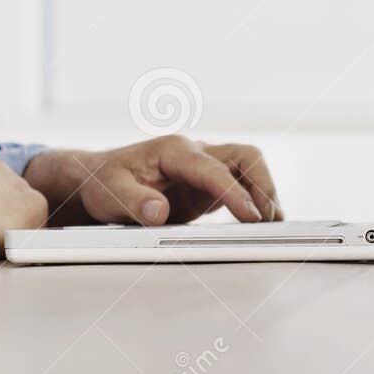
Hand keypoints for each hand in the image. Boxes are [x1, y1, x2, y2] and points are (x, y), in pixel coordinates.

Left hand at [23, 137, 282, 227]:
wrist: (98, 179)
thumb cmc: (103, 183)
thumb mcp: (108, 193)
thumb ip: (132, 201)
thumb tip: (158, 213)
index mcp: (174, 151)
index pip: (213, 169)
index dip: (235, 192)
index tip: (252, 216)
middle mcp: (195, 153)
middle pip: (245, 157)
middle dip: (263, 184)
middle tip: (271, 218)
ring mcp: (205, 168)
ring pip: (249, 168)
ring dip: (265, 192)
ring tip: (274, 223)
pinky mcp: (208, 186)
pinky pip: (242, 186)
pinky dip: (256, 201)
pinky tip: (263, 223)